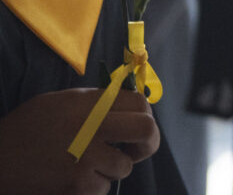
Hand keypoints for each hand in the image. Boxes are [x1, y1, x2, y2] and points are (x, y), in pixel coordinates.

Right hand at [0, 87, 159, 193]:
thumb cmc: (28, 128)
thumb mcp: (62, 102)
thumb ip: (96, 102)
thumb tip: (127, 108)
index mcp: (91, 103)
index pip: (140, 104)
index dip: (144, 115)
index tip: (136, 125)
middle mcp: (94, 126)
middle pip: (146, 130)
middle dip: (147, 143)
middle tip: (135, 150)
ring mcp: (88, 156)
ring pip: (124, 166)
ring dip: (110, 169)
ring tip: (87, 164)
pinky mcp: (79, 182)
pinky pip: (103, 187)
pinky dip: (92, 186)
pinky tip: (72, 178)